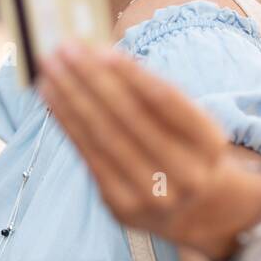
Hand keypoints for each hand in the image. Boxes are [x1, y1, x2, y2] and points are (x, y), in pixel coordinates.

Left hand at [37, 42, 260, 260]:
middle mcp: (186, 173)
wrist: (196, 211)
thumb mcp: (189, 121)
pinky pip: (89, 157)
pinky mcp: (122, 206)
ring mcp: (153, 194)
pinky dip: (67, 123)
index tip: (101, 50)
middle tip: (65, 48)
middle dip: (92, 79)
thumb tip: (98, 55)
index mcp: (210, 144)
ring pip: (104, 137)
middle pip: (129, 118)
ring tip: (50, 67)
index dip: (133, 76)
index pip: (168, 102)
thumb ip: (151, 92)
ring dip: (72, 97)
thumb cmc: (185, 147)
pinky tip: (51, 96)